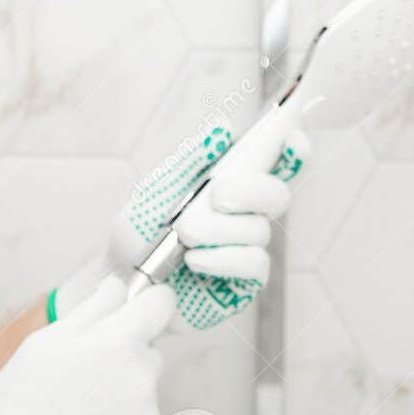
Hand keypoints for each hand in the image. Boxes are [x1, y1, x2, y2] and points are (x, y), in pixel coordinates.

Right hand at [0, 277, 173, 414]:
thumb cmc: (23, 404)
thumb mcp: (45, 342)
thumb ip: (91, 310)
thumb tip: (116, 287)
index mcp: (119, 343)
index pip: (161, 304)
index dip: (148, 304)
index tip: (135, 310)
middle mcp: (143, 378)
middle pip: (148, 353)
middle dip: (124, 357)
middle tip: (83, 375)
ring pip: (142, 393)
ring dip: (120, 396)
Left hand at [55, 113, 305, 330]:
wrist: (121, 280)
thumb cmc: (141, 232)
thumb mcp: (157, 190)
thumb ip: (190, 161)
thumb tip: (222, 130)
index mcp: (231, 186)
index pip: (274, 164)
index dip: (293, 150)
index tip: (292, 138)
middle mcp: (246, 216)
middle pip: (278, 195)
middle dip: (252, 190)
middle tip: (217, 195)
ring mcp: (248, 250)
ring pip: (259, 231)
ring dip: (218, 229)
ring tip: (183, 234)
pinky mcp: (244, 284)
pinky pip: (254, 264)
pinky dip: (223, 258)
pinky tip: (194, 260)